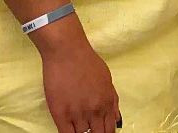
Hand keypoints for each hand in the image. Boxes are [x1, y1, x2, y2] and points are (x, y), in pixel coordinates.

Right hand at [35, 18, 120, 132]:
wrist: (67, 52)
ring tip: (79, 129)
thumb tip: (117, 119)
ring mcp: (77, 114)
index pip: (109, 130)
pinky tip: (70, 131)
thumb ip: (113, 101)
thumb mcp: (107, 80)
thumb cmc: (87, 62)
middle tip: (90, 132)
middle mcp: (95, 111)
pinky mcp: (60, 114)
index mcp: (107, 103)